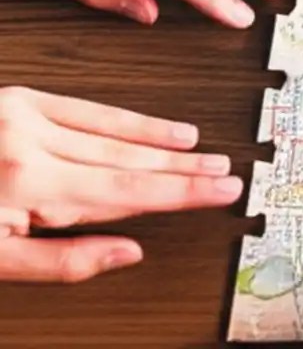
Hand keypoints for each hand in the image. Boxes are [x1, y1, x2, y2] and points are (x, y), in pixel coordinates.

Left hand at [0, 86, 241, 282]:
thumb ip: (57, 262)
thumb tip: (126, 254)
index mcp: (27, 184)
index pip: (127, 192)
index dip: (181, 193)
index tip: (221, 192)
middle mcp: (32, 144)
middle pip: (127, 160)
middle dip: (183, 169)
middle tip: (224, 172)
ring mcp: (25, 117)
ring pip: (112, 132)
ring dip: (162, 142)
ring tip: (200, 150)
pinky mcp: (20, 100)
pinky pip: (86, 106)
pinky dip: (126, 118)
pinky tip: (155, 127)